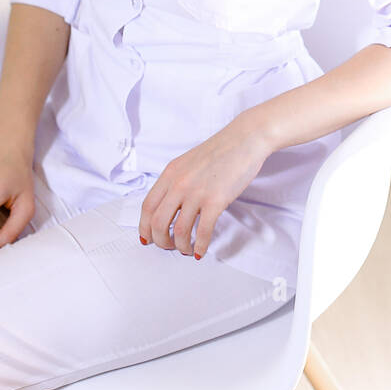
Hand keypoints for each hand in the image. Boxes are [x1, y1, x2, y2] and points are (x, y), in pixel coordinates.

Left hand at [139, 116, 270, 259]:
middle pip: (158, 223)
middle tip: (169, 247)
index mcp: (170, 173)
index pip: (147, 206)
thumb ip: (176, 181)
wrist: (245, 139)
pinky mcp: (216, 200)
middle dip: (160, 241)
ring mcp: (197, 192)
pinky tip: (201, 250)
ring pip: (179, 231)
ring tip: (187, 250)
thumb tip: (169, 207)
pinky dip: (200, 245)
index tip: (147, 238)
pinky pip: (202, 231)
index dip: (144, 227)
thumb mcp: (188, 162)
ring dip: (181, 247)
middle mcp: (179, 183)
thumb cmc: (220, 151)